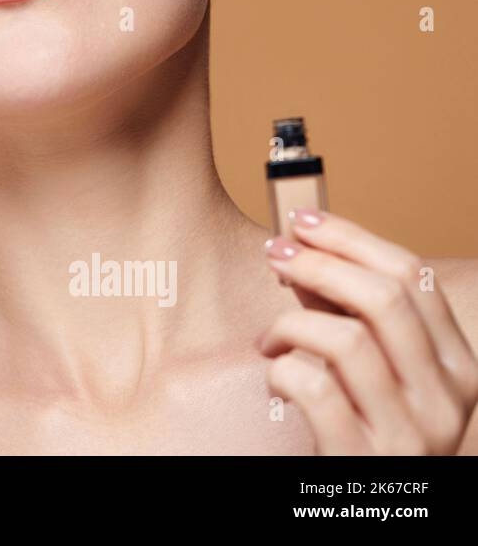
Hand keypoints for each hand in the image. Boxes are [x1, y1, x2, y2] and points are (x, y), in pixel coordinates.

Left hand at [258, 208, 477, 453]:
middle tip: (275, 256)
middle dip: (319, 264)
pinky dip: (280, 371)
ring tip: (270, 340)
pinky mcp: (361, 458)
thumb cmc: (361, 429)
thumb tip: (304, 250)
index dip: (352, 238)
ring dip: (291, 324)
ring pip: (345, 339)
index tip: (302, 221)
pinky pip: (312, 387)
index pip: (413, 277)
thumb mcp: (372, 371)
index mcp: (458, 368)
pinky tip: (276, 378)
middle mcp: (445, 400)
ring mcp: (408, 434)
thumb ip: (347, 313)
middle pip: (384, 299)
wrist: (364, 507)